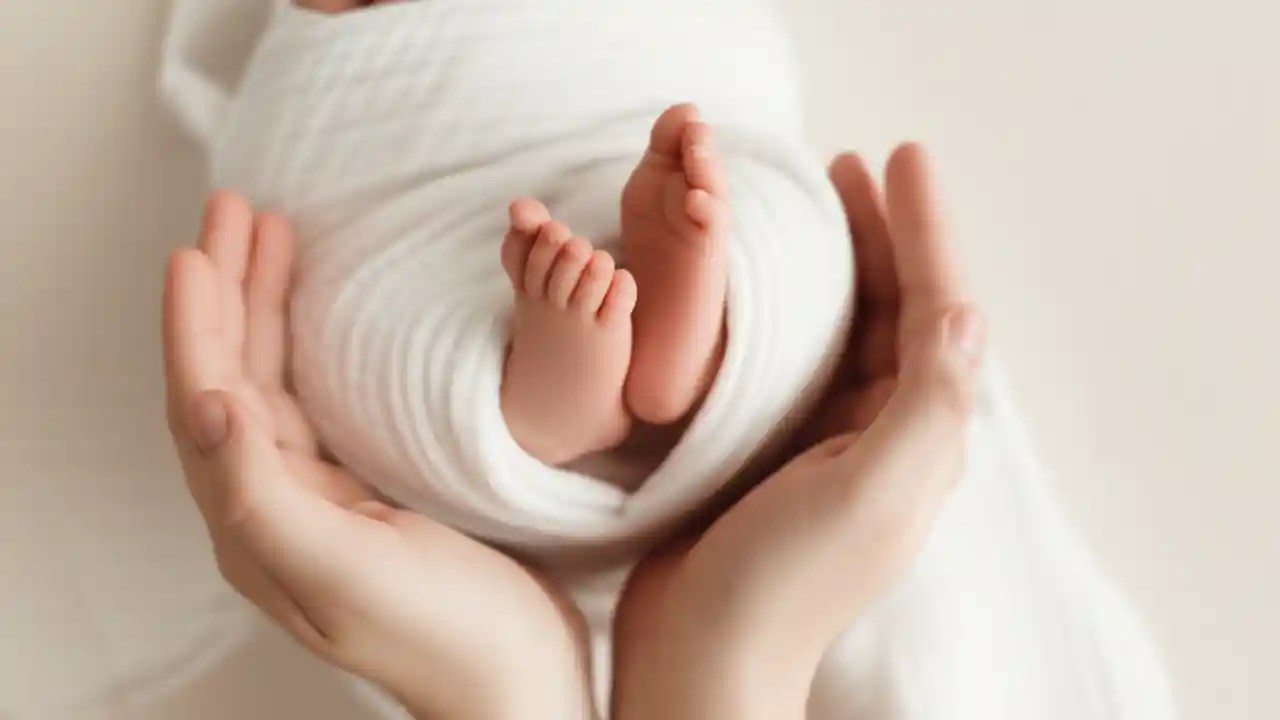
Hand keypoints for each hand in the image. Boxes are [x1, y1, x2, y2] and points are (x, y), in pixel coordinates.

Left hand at [163, 193, 589, 719]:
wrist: (520, 677)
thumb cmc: (444, 634)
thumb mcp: (346, 571)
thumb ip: (261, 496)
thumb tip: (207, 404)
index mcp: (255, 526)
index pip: (205, 404)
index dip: (196, 323)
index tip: (201, 246)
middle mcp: (274, 507)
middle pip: (232, 378)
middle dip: (230, 292)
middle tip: (237, 210)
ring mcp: (321, 498)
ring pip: (273, 381)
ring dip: (266, 305)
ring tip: (273, 234)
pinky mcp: (368, 491)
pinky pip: (319, 398)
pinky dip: (312, 342)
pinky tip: (321, 311)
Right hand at [613, 144, 985, 718]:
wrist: (700, 653)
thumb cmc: (785, 581)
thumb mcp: (874, 490)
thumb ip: (928, 402)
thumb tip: (966, 313)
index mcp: (917, 438)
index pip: (937, 313)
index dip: (927, 231)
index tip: (901, 157)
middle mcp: (879, 432)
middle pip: (892, 310)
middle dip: (881, 234)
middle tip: (849, 166)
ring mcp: (822, 440)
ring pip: (840, 327)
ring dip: (835, 263)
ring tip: (811, 204)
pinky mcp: (767, 448)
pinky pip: (789, 357)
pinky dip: (783, 307)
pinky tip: (759, 281)